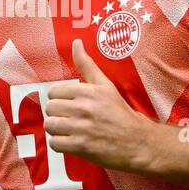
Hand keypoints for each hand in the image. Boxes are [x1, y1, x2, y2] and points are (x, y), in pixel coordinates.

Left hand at [43, 39, 152, 172]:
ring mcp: (82, 128)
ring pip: (50, 125)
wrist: (138, 142)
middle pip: (50, 108)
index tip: (69, 104)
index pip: (54, 91)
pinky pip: (55, 143)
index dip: (59, 99)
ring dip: (57, 129)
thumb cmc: (121, 113)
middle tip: (70, 118)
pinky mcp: (81, 147)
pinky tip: (71, 141)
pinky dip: (60, 144)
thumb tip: (76, 42)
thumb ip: (87, 65)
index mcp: (89, 91)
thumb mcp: (106, 85)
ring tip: (70, 130)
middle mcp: (84, 108)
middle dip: (57, 114)